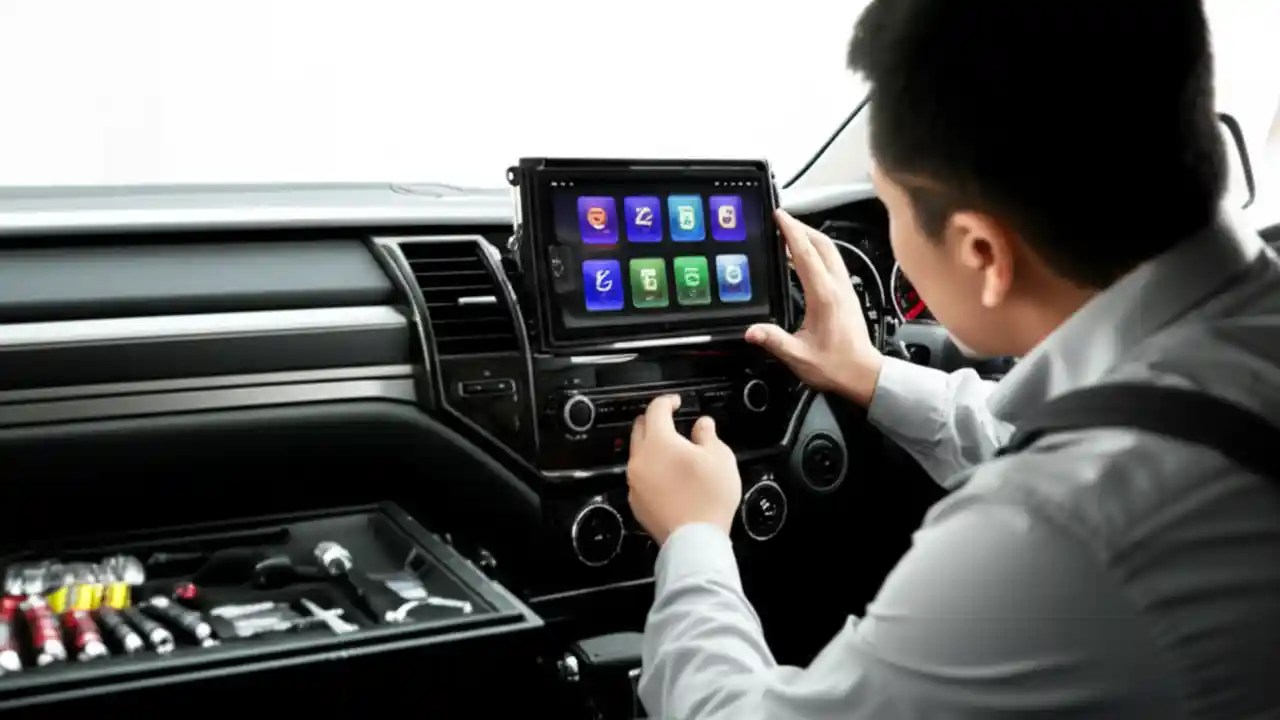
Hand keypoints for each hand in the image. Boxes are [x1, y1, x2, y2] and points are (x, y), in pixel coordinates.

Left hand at [626, 395, 740, 544]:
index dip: (667, 401)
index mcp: (658, 442)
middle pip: (641, 429)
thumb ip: (708, 435)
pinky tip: (669, 478)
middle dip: (655, 421)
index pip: (656, 409)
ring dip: (653, 447)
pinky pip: (640, 477)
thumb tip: (702, 425)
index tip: (676, 402)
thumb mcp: (720, 458)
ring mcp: (635, 482)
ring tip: (674, 453)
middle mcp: (640, 459)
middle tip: (672, 423)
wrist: (695, 540)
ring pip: (638, 454)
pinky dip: (652, 470)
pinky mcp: (636, 502)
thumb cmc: (709, 498)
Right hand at [746, 209, 883, 405]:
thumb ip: (774, 341)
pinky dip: (817, 250)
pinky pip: (832, 261)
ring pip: (830, 250)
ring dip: (811, 236)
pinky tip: (804, 255)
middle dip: (801, 227)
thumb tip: (751, 331)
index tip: (779, 216)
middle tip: (780, 219)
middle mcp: (837, 286)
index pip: (806, 254)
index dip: (791, 232)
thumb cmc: (836, 366)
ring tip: (790, 231)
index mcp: (824, 296)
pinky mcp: (846, 293)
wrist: (863, 374)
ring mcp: (844, 288)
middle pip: (822, 244)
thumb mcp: (799, 356)